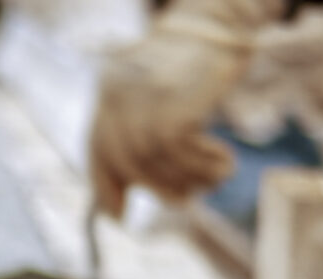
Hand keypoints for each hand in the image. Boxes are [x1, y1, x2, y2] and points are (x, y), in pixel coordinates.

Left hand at [87, 0, 273, 216]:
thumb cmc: (197, 60)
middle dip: (156, 189)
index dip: (105, 186)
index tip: (117, 216)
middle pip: (126, 163)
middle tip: (185, 200)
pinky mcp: (174, 106)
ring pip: (156, 164)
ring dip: (188, 180)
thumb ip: (142, 126)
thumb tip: (136, 183)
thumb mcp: (159, 90)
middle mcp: (117, 96)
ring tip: (212, 179)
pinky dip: (206, 167)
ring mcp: (143, 101)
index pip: (96, 149)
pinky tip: (225, 163)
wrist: (223, 19)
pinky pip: (183, 154)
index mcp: (108, 91)